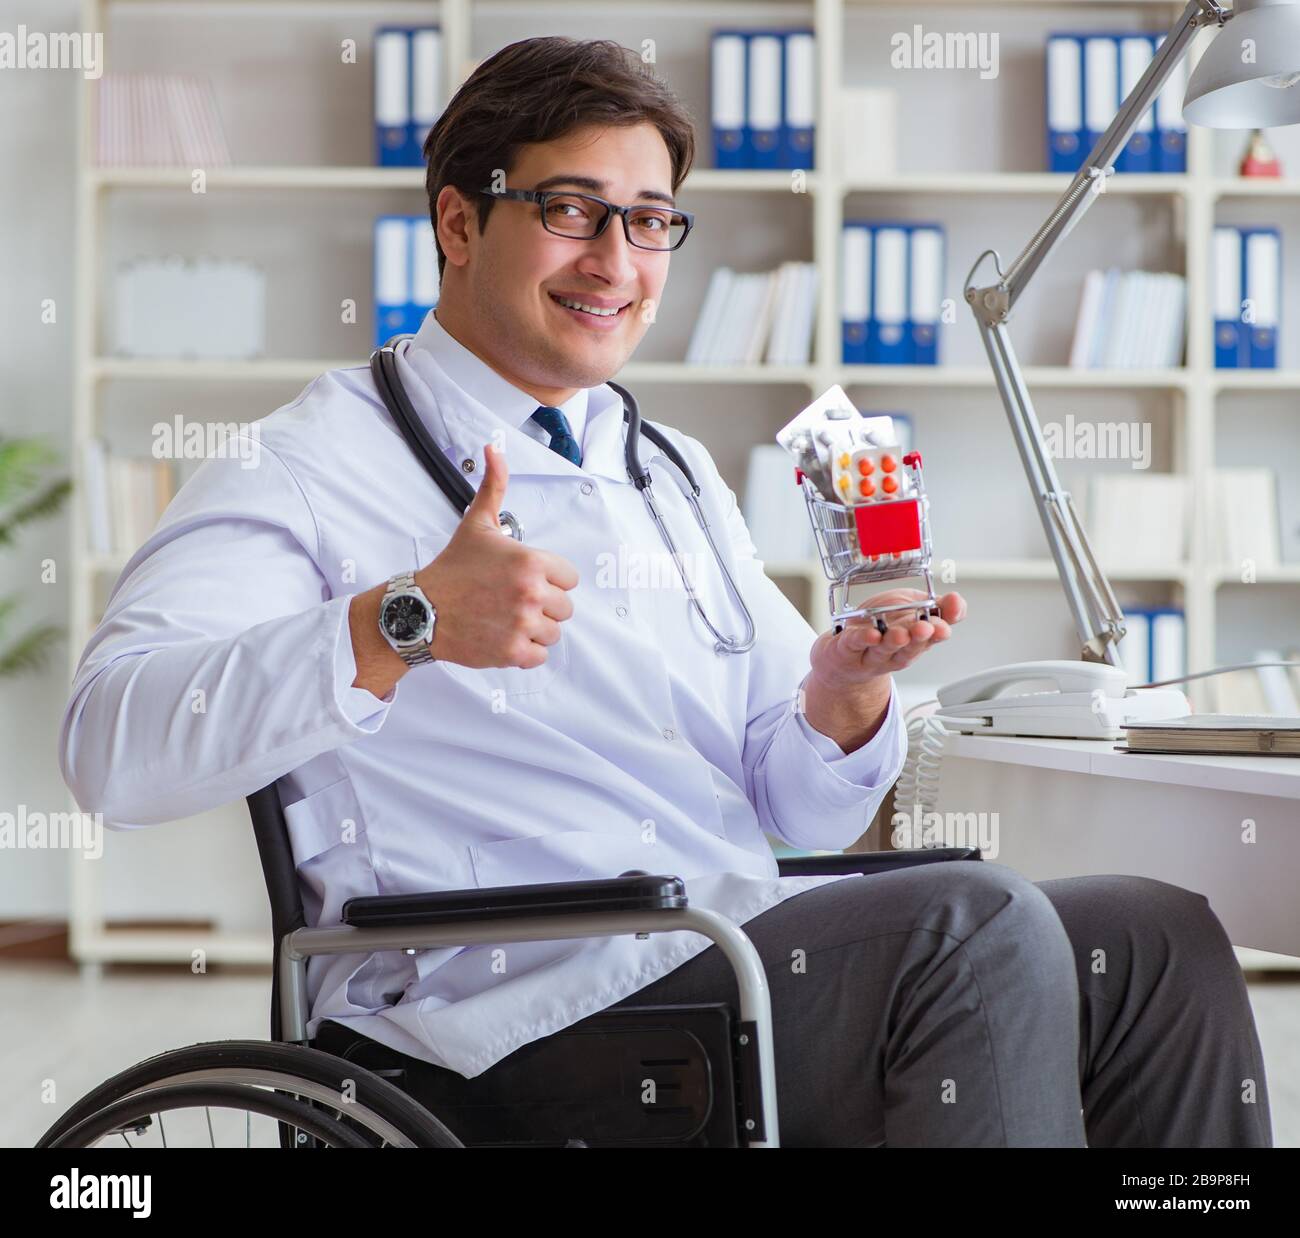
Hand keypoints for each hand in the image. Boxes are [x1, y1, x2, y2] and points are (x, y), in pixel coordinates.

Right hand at [418, 444, 578, 668]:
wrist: (420, 610)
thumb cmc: (452, 568)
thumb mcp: (477, 523)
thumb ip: (494, 485)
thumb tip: (495, 447)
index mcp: (532, 562)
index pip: (569, 578)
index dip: (548, 579)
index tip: (522, 580)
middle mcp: (532, 593)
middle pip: (564, 608)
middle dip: (541, 605)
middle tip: (510, 601)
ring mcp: (523, 625)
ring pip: (553, 633)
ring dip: (533, 629)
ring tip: (504, 618)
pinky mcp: (513, 652)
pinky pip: (539, 656)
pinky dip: (524, 652)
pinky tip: (502, 636)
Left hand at [810, 588, 966, 687]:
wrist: (843, 652)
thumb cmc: (880, 626)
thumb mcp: (912, 609)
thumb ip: (937, 606)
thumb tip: (957, 601)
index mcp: (915, 640)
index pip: (933, 636)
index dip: (941, 629)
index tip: (947, 622)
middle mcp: (896, 651)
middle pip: (911, 647)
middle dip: (920, 638)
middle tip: (927, 628)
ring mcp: (871, 654)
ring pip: (885, 649)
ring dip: (894, 642)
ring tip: (901, 634)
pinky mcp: (847, 651)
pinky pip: (855, 644)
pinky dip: (863, 640)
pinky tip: (871, 635)